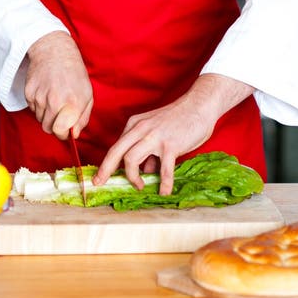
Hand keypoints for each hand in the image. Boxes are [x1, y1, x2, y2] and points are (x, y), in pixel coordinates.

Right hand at [25, 32, 93, 138]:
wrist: (54, 51)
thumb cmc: (74, 73)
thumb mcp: (87, 94)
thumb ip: (82, 118)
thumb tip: (73, 135)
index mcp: (72, 104)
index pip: (60, 132)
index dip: (63, 134)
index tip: (65, 129)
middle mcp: (54, 101)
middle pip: (48, 128)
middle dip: (54, 125)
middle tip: (60, 113)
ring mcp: (39, 97)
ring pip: (39, 119)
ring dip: (46, 114)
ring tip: (54, 98)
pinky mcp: (28, 92)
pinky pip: (32, 108)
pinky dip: (38, 105)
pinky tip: (46, 92)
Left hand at [93, 74, 252, 194]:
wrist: (198, 105)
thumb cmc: (178, 119)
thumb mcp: (156, 131)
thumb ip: (148, 150)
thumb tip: (145, 171)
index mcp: (135, 124)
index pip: (116, 146)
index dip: (107, 163)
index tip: (101, 176)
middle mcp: (141, 129)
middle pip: (116, 151)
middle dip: (105, 169)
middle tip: (99, 183)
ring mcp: (155, 137)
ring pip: (132, 159)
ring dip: (133, 177)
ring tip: (141, 187)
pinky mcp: (171, 145)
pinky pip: (164, 170)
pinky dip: (163, 183)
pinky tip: (164, 192)